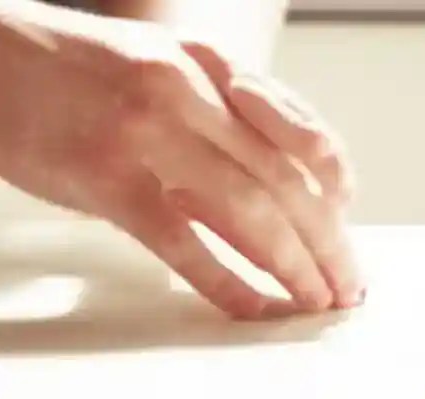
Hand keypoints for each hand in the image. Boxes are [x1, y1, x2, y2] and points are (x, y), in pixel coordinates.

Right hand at [0, 4, 359, 318]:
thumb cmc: (74, 70)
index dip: (338, 189)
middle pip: (287, 182)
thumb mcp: (164, 67)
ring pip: (249, 212)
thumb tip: (284, 185)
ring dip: (294, 266)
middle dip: (328, 243)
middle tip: (347, 286)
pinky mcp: (107, 178)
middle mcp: (189, 93)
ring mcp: (149, 135)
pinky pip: (184, 242)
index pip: (301, 135)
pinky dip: (227, 282)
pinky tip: (254, 307)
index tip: (350, 227)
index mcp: (212, 64)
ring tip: (315, 301)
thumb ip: (223, 116)